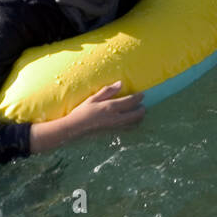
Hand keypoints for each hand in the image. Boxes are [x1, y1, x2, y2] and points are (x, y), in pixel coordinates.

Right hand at [29, 81, 144, 152]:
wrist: (73, 129)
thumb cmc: (81, 112)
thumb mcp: (93, 99)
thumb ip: (107, 91)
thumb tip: (120, 83)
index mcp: (111, 107)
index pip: (131, 101)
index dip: (139, 97)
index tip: (142, 94)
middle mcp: (115, 117)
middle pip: (136, 114)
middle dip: (142, 109)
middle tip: (142, 105)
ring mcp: (115, 127)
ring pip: (134, 123)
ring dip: (139, 118)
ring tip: (139, 112)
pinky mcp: (112, 133)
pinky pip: (127, 129)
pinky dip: (133, 125)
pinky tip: (131, 122)